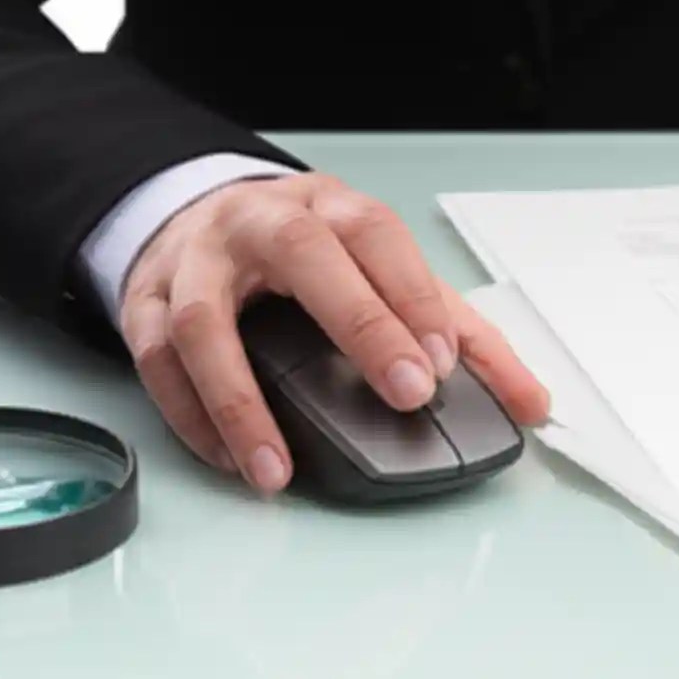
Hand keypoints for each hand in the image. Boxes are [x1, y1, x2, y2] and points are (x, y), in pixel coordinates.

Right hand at [119, 172, 549, 492]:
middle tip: (404, 393)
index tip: (442, 363)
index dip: (413, 296)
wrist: (206, 214)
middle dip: (360, 323)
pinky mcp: (146, 301)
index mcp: (330, 209)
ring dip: (239, 399)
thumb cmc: (309, 252)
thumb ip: (462, 337)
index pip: (378, 237)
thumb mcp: (388, 274)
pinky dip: (189, 415)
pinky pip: (155, 360)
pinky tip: (230, 458)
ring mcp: (196, 260)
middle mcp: (261, 223)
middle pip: (305, 257)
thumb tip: (532, 402)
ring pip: (205, 319)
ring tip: (276, 468)